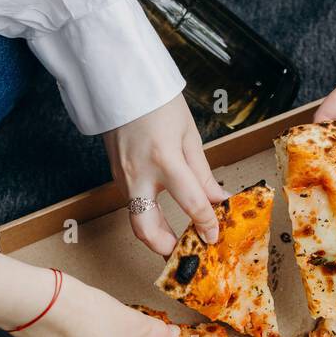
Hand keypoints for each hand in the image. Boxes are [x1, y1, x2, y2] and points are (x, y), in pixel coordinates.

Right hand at [104, 94, 227, 256]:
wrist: (120, 81)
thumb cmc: (156, 102)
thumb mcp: (188, 135)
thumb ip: (203, 173)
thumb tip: (218, 200)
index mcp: (164, 159)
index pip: (191, 203)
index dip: (206, 223)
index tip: (215, 235)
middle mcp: (139, 174)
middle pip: (147, 228)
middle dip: (165, 248)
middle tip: (185, 254)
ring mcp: (123, 177)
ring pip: (136, 220)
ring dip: (156, 236)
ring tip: (176, 242)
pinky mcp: (116, 176)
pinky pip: (133, 204)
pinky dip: (149, 217)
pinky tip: (164, 217)